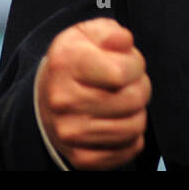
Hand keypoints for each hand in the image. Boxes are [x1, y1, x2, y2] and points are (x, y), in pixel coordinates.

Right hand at [37, 17, 150, 169]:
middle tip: (128, 84)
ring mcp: (70, 132)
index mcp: (65, 62)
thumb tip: (123, 42)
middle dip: (140, 87)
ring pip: (134, 127)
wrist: (48, 96)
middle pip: (133, 99)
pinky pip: (128, 151)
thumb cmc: (75, 61)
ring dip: (136, 113)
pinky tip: (118, 122)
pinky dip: (131, 137)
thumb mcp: (88, 33)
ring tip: (123, 102)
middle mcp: (63, 100)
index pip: (121, 72)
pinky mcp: (80, 157)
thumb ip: (111, 32)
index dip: (135, 65)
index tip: (128, 63)